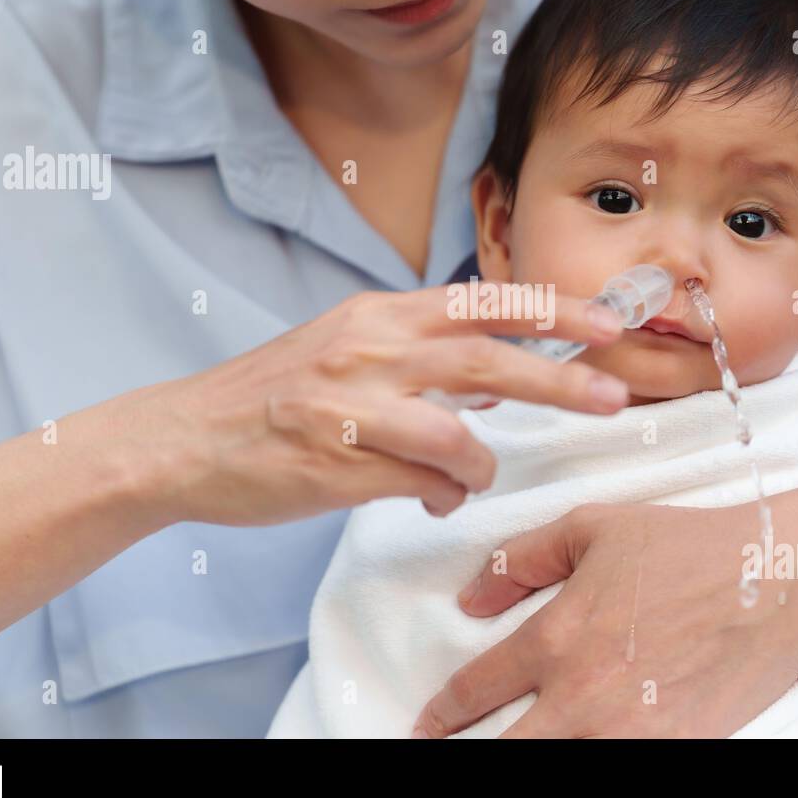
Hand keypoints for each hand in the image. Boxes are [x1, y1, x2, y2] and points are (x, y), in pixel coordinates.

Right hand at [96, 286, 627, 528]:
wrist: (185, 437)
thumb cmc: (274, 395)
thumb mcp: (346, 346)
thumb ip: (418, 352)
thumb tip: (494, 384)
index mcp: (377, 315)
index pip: (481, 301)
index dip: (550, 309)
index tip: (605, 321)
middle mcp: (368, 350)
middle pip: (485, 360)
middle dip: (559, 378)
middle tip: (611, 396)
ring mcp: (350, 408)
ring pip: (457, 434)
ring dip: (484, 462)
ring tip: (476, 475)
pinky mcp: (335, 464)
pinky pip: (420, 485)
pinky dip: (442, 494)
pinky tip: (430, 496)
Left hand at [413, 499, 797, 737]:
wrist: (776, 583)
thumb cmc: (688, 548)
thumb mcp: (594, 528)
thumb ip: (522, 559)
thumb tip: (472, 596)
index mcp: (557, 638)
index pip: (475, 690)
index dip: (442, 714)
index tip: (428, 725)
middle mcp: (583, 696)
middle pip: (504, 752)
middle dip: (468, 754)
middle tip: (446, 753)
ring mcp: (628, 732)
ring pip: (552, 766)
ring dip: (527, 757)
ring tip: (517, 748)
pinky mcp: (672, 751)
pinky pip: (616, 767)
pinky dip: (590, 760)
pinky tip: (583, 747)